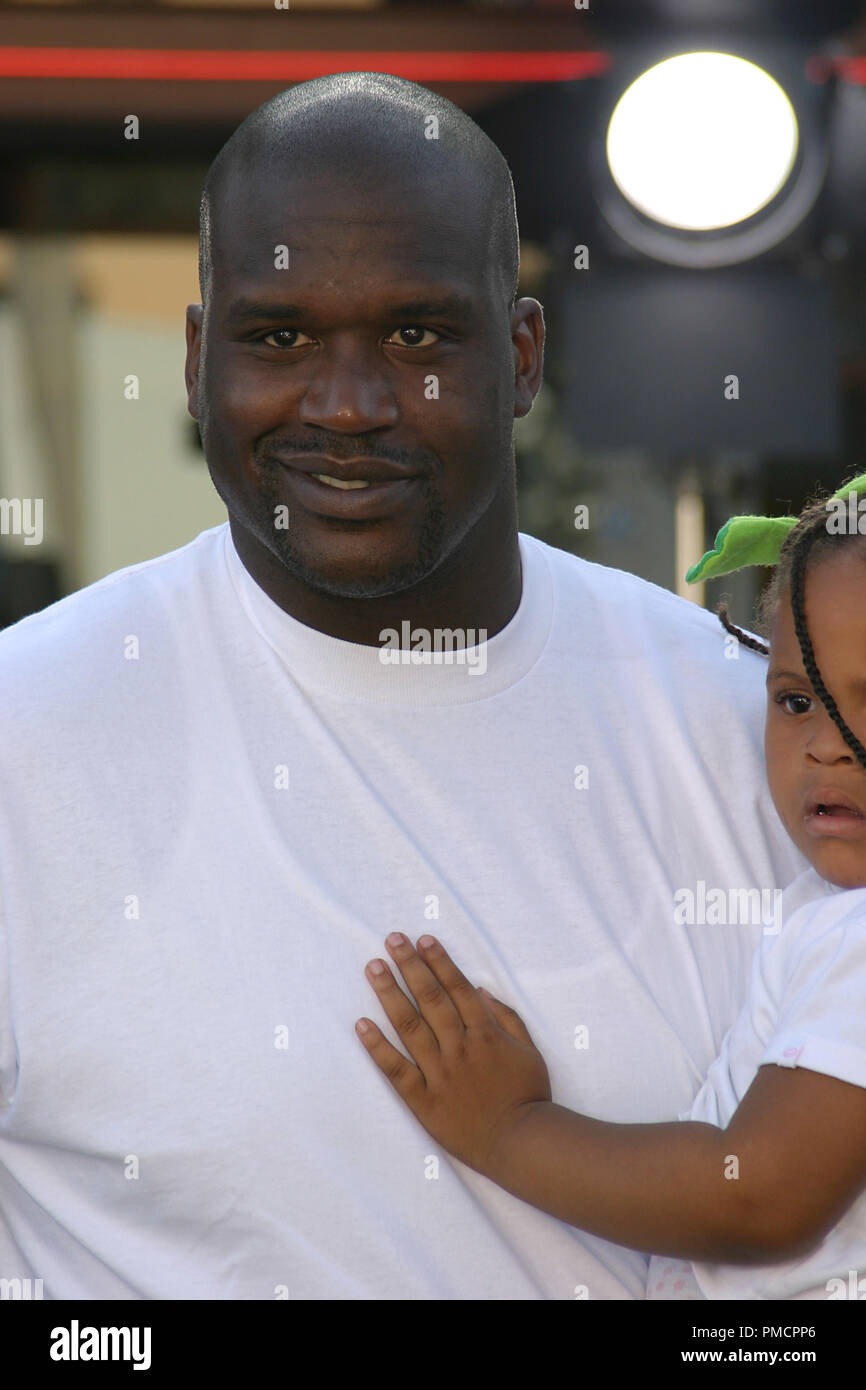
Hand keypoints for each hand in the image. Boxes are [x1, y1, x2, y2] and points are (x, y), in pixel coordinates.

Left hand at [356, 933, 551, 1177]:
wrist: (519, 1142)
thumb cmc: (528, 1095)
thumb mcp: (528, 1050)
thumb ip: (506, 1018)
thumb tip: (479, 989)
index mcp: (485, 1033)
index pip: (457, 988)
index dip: (439, 961)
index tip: (422, 939)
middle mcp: (459, 1047)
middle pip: (430, 999)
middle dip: (410, 966)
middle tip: (392, 940)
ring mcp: (438, 1072)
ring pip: (410, 1026)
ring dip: (390, 994)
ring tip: (373, 967)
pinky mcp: (422, 1099)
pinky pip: (396, 1069)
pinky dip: (377, 1046)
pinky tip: (362, 1023)